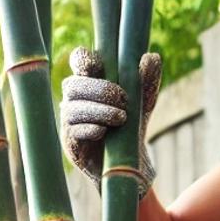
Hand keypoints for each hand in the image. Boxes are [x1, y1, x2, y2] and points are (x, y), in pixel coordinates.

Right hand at [60, 47, 160, 195]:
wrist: (129, 163)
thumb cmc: (132, 126)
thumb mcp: (144, 102)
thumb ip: (147, 80)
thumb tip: (150, 57)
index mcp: (89, 81)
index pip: (78, 60)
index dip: (85, 59)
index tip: (100, 67)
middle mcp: (74, 99)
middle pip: (73, 84)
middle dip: (100, 90)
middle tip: (124, 101)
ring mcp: (69, 122)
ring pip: (72, 108)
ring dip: (99, 110)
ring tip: (122, 118)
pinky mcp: (70, 143)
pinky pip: (73, 131)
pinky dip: (90, 128)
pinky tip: (104, 132)